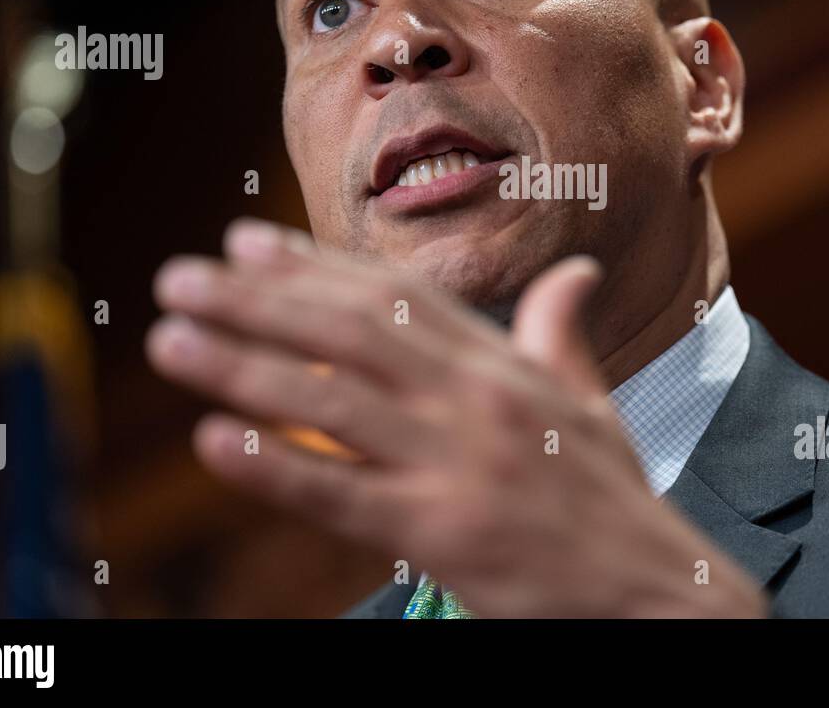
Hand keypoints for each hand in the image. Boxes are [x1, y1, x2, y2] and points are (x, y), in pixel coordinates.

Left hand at [145, 217, 767, 617]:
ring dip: (244, 366)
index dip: (315, 264)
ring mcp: (455, 464)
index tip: (247, 237)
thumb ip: (562, 330)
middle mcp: (473, 400)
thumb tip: (575, 269)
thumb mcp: (591, 401)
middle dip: (258, 300)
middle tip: (181, 276)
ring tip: (173, 341)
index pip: (396, 299)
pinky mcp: (440, 532)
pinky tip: (215, 441)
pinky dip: (276, 468)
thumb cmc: (612, 496)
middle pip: (349, 332)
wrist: (655, 591)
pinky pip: (342, 494)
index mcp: (503, 367)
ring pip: (332, 402)